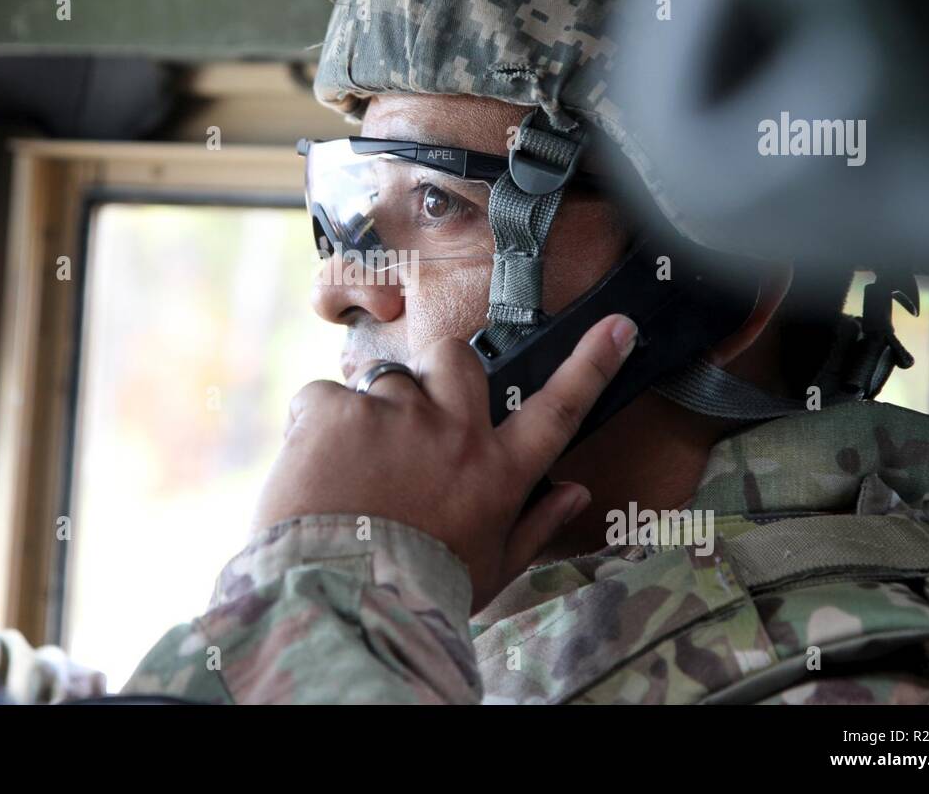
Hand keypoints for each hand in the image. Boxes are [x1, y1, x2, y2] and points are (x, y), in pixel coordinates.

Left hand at [254, 314, 638, 611]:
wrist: (339, 600)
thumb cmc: (417, 591)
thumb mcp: (489, 570)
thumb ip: (535, 525)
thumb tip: (576, 493)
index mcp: (496, 472)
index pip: (557, 410)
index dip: (591, 364)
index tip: (618, 327)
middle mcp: (455, 433)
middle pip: (459, 361)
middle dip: (437, 372)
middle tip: (413, 414)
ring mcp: (397, 415)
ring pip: (385, 379)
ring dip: (370, 412)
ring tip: (348, 468)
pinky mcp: (340, 411)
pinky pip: (323, 395)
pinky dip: (312, 424)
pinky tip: (310, 466)